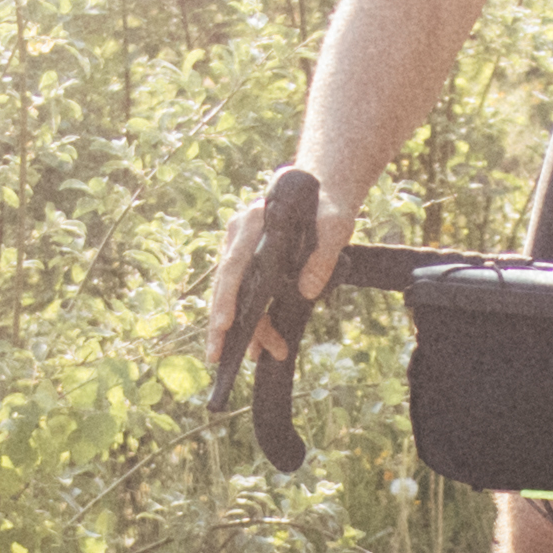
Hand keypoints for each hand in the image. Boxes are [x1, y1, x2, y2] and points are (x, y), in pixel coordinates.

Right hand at [205, 172, 344, 363]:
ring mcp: (238, 246)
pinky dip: (251, 319)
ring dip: (242, 327)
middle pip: (226, 283)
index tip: (226, 325)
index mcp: (256, 220)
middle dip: (221, 323)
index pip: (236, 263)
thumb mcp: (335, 227)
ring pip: (233, 293)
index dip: (228, 296)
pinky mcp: (245, 260)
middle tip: (217, 356)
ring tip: (256, 355)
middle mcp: (239, 232)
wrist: (322, 195)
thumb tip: (307, 292)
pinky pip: (242, 293)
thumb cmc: (327, 209)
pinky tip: (259, 344)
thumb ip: (324, 257)